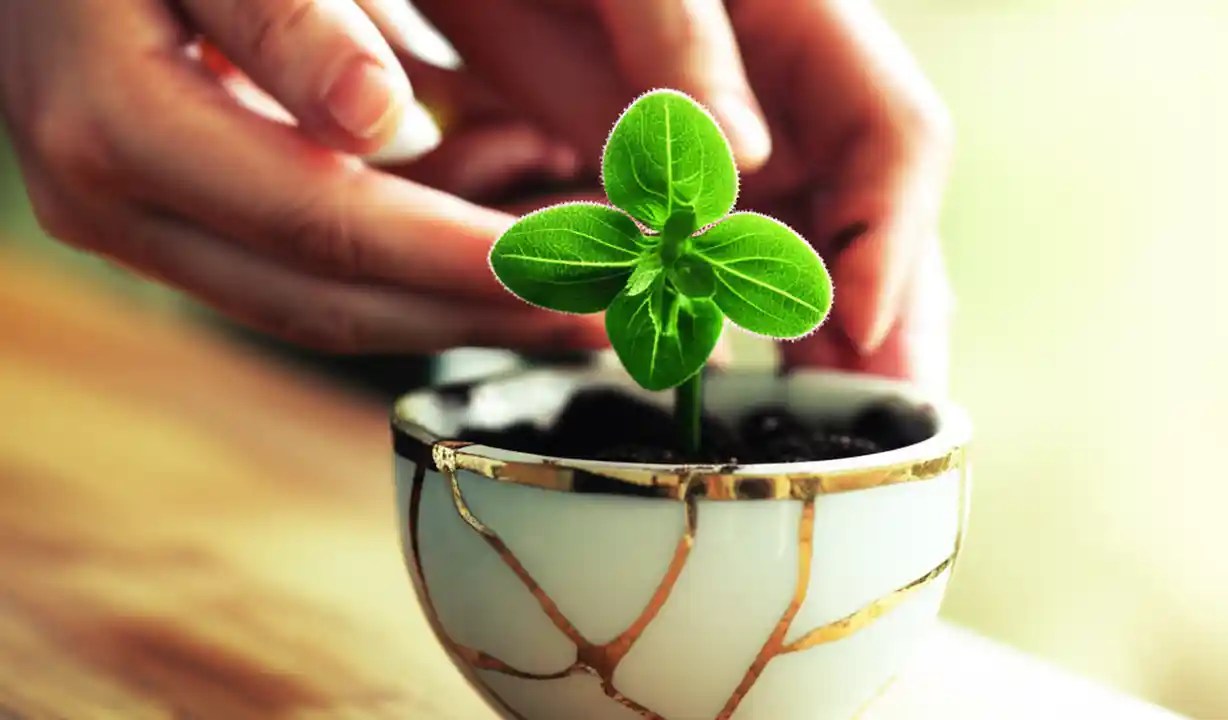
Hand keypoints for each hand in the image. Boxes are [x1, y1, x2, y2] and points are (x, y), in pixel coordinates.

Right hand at [0, 0, 608, 352]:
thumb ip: (288, 18)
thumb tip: (375, 119)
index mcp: (118, 124)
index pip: (326, 225)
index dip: (462, 261)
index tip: (577, 274)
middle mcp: (112, 200)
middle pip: (328, 300)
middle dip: (479, 311)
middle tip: (604, 312)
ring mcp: (137, 223)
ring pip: (321, 309)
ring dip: (455, 312)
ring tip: (574, 303)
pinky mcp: (169, 222)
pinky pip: (303, 278)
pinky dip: (408, 281)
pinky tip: (495, 265)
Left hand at [414, 0, 952, 389]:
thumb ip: (682, 40)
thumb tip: (743, 160)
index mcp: (813, 36)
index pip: (898, 140)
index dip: (894, 236)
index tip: (855, 319)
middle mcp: (790, 110)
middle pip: (872, 228)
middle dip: (886, 330)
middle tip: (887, 436)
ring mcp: (735, 161)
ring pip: (806, 268)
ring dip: (822, 353)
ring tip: (824, 445)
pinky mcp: (671, 195)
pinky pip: (721, 276)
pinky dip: (733, 334)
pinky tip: (733, 397)